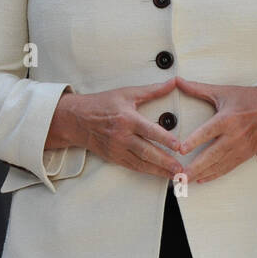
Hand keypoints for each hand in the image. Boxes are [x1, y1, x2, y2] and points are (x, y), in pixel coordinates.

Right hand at [46, 78, 182, 178]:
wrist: (76, 119)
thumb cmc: (102, 104)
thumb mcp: (127, 93)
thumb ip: (152, 90)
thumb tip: (173, 82)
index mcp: (127, 119)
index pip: (149, 131)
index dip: (165, 139)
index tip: (178, 146)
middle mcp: (122, 136)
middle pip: (147, 151)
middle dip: (165, 161)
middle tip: (181, 168)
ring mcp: (117, 149)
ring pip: (141, 163)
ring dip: (159, 171)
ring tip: (174, 175)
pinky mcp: (114, 158)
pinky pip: (133, 167)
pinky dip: (147, 172)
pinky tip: (159, 174)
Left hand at [173, 78, 256, 183]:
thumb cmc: (251, 100)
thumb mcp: (224, 92)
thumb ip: (198, 89)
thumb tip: (178, 82)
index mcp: (228, 119)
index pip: (208, 131)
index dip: (194, 141)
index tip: (181, 150)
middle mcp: (234, 135)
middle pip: (212, 154)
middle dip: (195, 167)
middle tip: (179, 175)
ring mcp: (240, 148)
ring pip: (218, 165)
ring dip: (201, 174)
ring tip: (185, 181)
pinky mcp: (245, 155)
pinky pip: (227, 168)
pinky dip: (214, 175)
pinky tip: (202, 179)